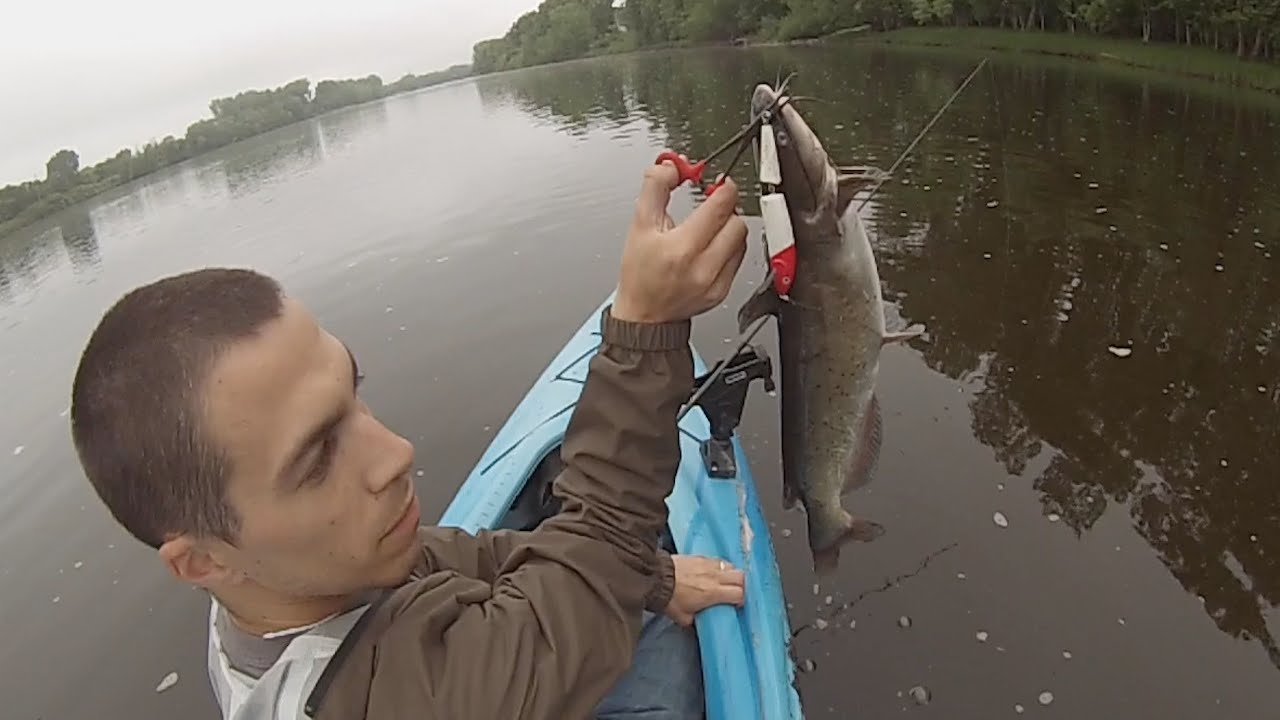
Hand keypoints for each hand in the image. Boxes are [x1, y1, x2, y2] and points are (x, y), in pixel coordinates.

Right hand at [612, 156, 748, 323]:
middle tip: (712, 207)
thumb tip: (671, 166)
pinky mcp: (722, 292)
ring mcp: (715, 282)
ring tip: (709, 229)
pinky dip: (728, 249)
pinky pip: (738, 260)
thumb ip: (655, 188)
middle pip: (736, 222)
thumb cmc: (639, 274)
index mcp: (681, 248)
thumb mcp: (639, 225)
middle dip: (725, 209)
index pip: (720, 206)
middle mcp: (702, 267)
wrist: (643, 316)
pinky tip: (711, 249)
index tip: (719, 183)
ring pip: (741, 240)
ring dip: (728, 228)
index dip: (724, 188)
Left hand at [663, 554, 745, 626]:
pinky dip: (721, 566)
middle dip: (742, 585)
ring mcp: (709, 564)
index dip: (742, 600)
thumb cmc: (669, 599)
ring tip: (728, 581)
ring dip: (732, 574)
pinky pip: (718, 560)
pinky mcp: (700, 556)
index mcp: (713, 593)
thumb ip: (695, 619)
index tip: (738, 604)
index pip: (739, 594)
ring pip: (731, 566)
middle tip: (736, 592)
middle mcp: (715, 577)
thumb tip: (698, 620)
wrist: (655, 577)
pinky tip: (715, 571)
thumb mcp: (683, 617)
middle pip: (741, 577)